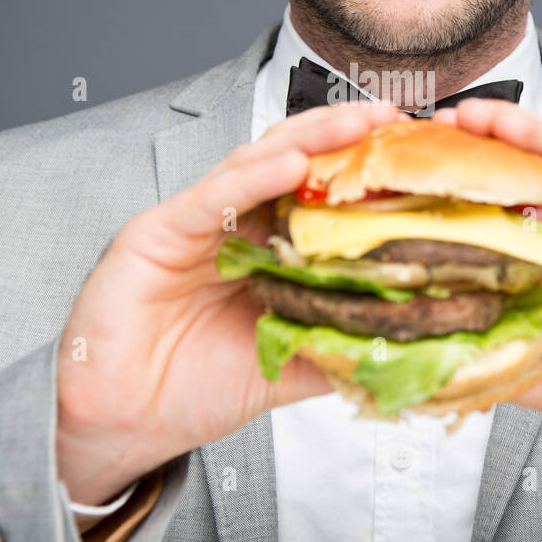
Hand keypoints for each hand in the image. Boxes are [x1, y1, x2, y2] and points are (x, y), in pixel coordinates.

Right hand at [56, 100, 403, 505]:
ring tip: (357, 124)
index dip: (364, 173)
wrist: (124, 422)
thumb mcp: (286, 367)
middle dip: (346, 136)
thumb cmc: (193, 387)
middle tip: (396, 120)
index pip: (320, 195)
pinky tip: (291, 162)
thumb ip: (336, 344)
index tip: (417, 157)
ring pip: (257, 163)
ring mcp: (195, 222)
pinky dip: (252, 177)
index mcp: (264, 249)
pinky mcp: (158, 231)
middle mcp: (231, 224)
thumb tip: (406, 342)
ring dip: (309, 138)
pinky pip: (212, 196)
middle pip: (294, 162)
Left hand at [431, 99, 541, 493]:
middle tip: (456, 117)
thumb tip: (422, 352)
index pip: (499, 195)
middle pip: (533, 166)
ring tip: (502, 122)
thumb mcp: (530, 371)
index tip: (421, 151)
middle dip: (495, 135)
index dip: (464, 170)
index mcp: (541, 253)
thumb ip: (485, 354)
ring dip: (539, 141)